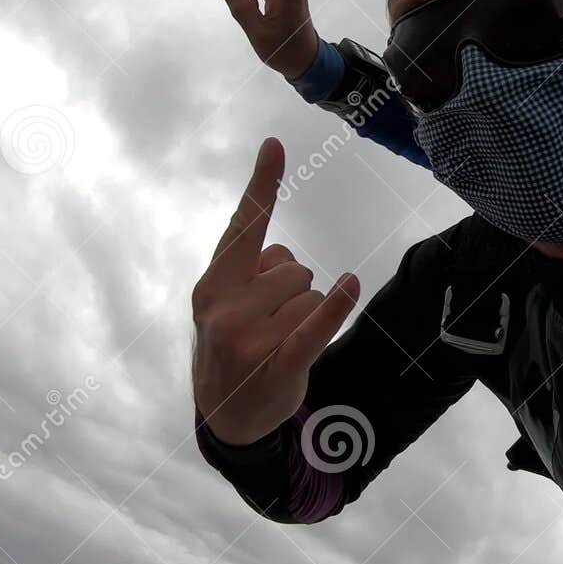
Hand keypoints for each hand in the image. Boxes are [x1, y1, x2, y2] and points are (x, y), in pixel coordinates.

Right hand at [192, 138, 359, 445]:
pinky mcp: (281, 365)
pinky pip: (314, 326)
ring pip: (310, 295)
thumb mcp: (224, 309)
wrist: (226, 418)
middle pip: (293, 267)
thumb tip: (281, 256)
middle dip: (293, 289)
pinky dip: (334, 306)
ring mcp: (251, 340)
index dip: (262, 186)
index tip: (275, 146)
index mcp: (212, 288)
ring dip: (306, 314)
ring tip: (280, 343)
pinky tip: (350, 284)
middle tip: (273, 323)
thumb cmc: (231, 352)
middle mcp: (226, 310)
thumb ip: (247, 274)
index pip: (242, 229)